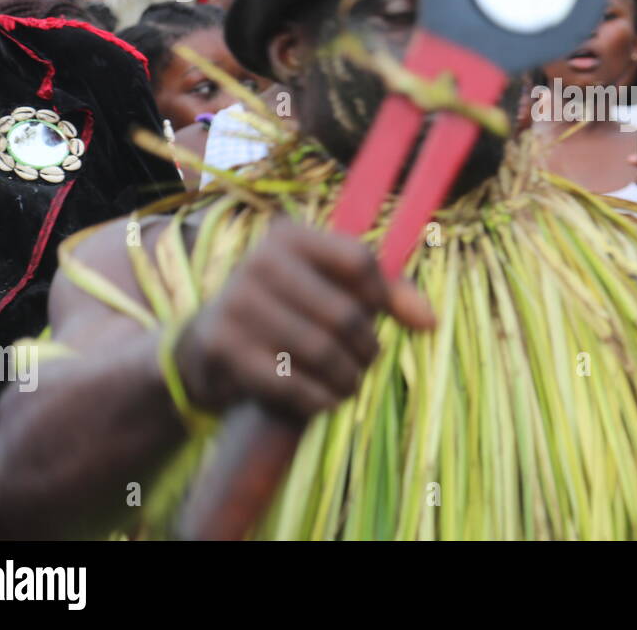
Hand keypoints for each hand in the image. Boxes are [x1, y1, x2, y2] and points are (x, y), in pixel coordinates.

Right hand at [175, 220, 434, 418]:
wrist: (207, 345)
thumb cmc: (285, 309)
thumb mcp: (326, 286)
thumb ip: (384, 294)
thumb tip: (430, 320)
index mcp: (288, 236)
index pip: (358, 261)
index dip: (383, 296)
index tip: (379, 318)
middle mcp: (259, 262)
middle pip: (345, 314)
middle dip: (367, 347)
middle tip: (367, 360)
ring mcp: (238, 305)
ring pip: (321, 352)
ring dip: (347, 377)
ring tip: (350, 383)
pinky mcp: (224, 349)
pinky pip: (291, 383)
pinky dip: (318, 398)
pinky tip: (325, 399)